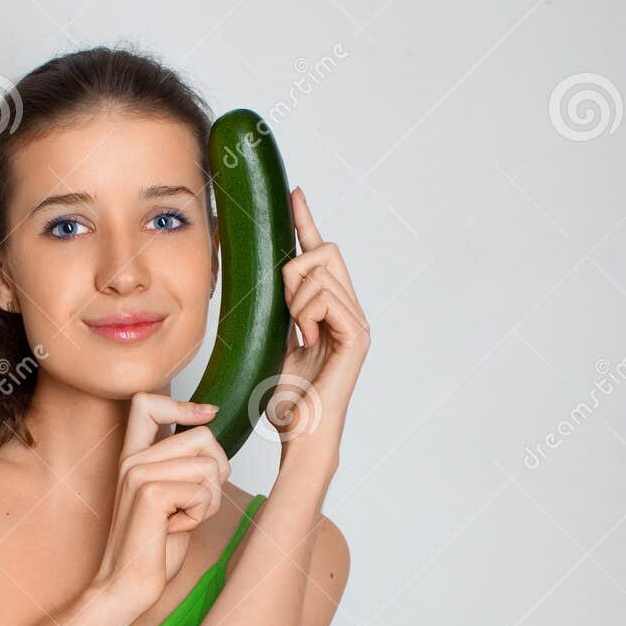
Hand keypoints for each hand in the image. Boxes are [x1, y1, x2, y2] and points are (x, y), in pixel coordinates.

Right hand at [91, 392, 230, 621]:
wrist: (126, 586)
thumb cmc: (153, 549)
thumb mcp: (171, 498)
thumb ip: (183, 467)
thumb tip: (212, 434)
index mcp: (133, 457)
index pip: (147, 402)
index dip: (183, 404)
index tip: (209, 414)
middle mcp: (132, 460)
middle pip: (203, 437)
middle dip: (217, 473)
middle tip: (194, 504)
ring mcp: (138, 473)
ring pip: (209, 466)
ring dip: (209, 500)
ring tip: (182, 519)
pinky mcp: (149, 493)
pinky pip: (203, 491)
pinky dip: (200, 516)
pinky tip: (175, 529)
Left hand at [264, 186, 370, 460]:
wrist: (301, 432)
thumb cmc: (287, 397)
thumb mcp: (273, 339)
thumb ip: (278, 308)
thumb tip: (268, 273)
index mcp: (328, 308)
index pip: (318, 253)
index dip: (305, 221)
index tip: (292, 194)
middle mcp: (348, 309)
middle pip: (323, 250)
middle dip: (295, 271)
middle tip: (287, 310)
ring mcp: (356, 321)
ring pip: (319, 272)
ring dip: (296, 301)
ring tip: (299, 336)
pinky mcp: (357, 335)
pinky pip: (325, 297)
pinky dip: (307, 315)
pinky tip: (309, 340)